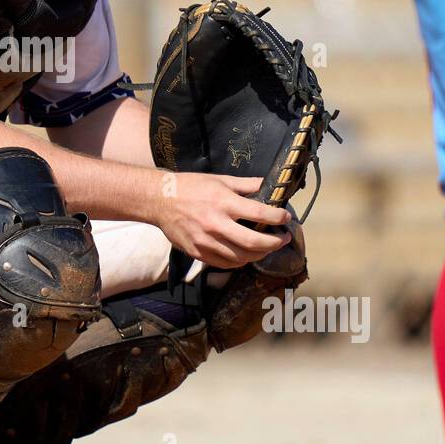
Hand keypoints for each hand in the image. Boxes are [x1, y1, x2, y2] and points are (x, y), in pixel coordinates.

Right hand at [157, 173, 291, 268]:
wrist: (158, 200)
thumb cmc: (190, 186)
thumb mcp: (220, 179)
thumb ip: (246, 185)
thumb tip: (268, 185)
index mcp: (224, 202)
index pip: (259, 213)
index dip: (278, 217)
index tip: (286, 218)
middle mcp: (216, 224)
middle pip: (253, 243)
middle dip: (274, 243)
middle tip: (283, 239)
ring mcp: (206, 241)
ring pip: (241, 258)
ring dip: (259, 255)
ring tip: (266, 248)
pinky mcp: (197, 252)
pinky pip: (225, 264)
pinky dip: (240, 261)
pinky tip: (245, 255)